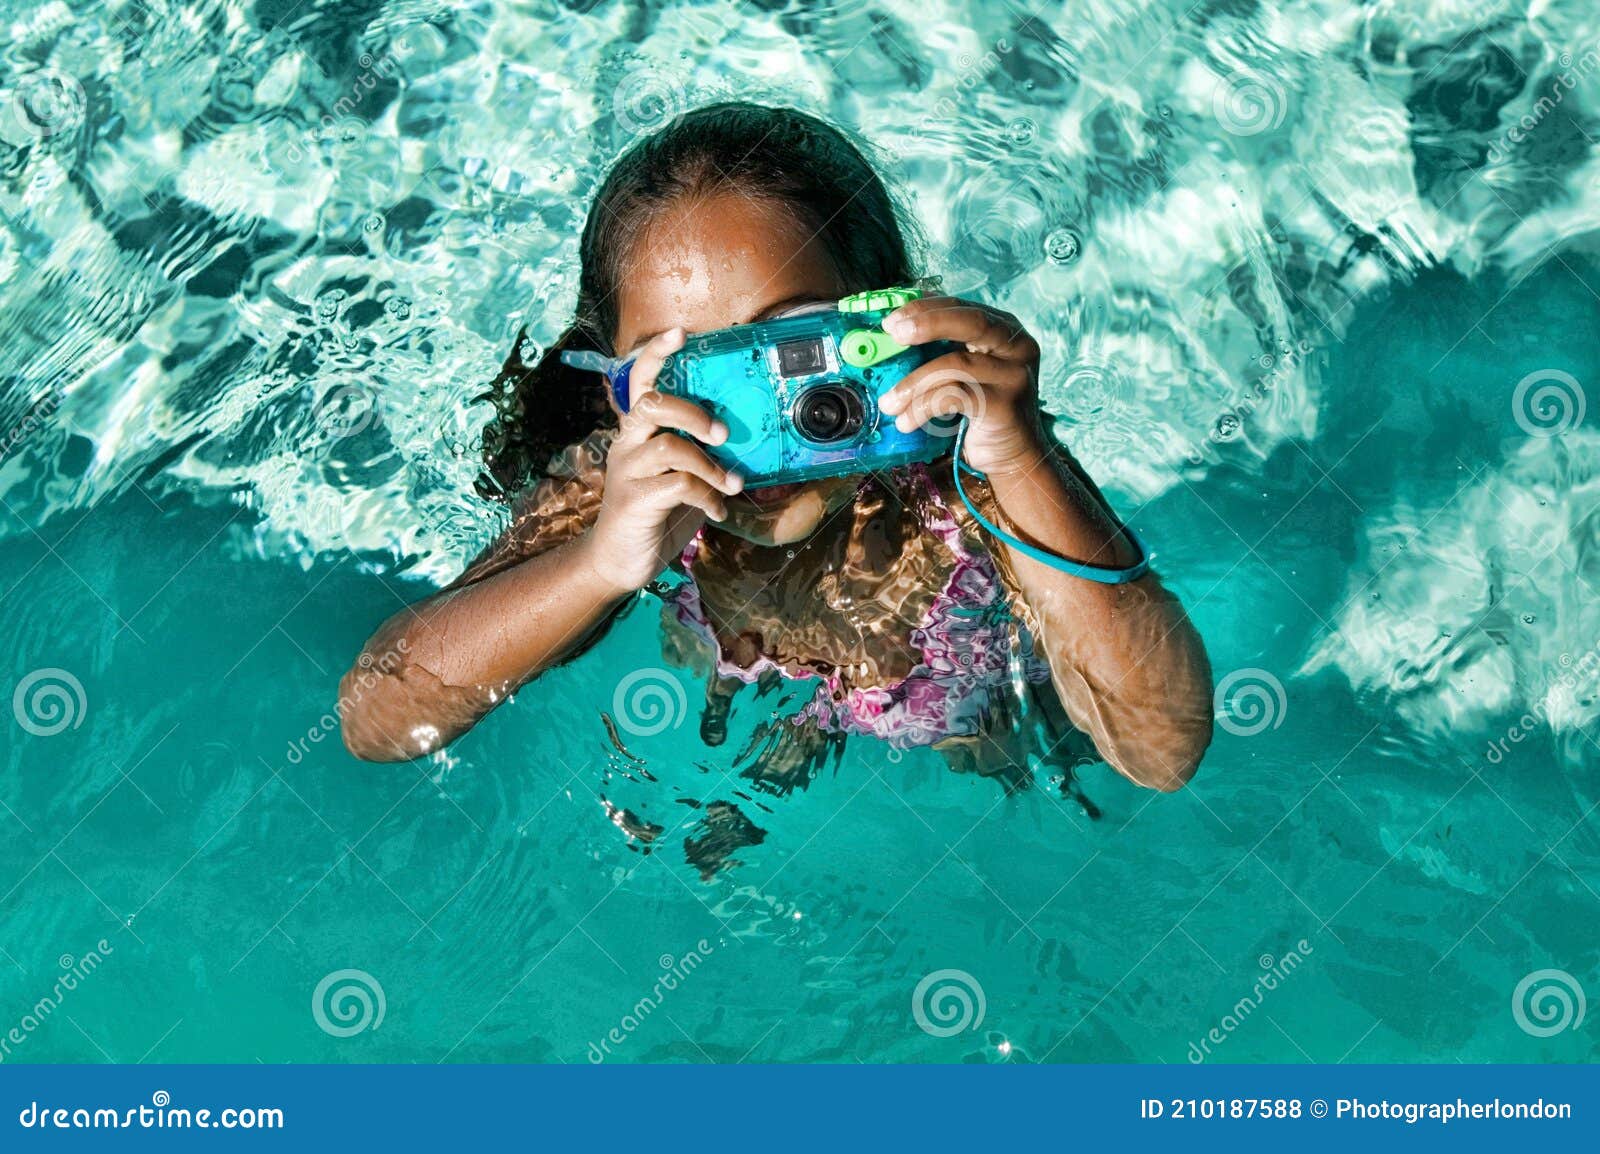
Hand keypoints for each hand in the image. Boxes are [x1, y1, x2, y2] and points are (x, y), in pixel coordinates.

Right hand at [582, 328, 744, 594]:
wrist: (619, 562)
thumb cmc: (655, 514)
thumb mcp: (681, 479)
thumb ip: (702, 458)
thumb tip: (750, 445)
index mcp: (638, 432)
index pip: (641, 381)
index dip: (657, 354)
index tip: (680, 333)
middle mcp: (627, 444)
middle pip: (652, 404)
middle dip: (692, 412)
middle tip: (723, 434)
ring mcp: (627, 472)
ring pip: (668, 447)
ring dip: (709, 465)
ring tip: (731, 484)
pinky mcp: (633, 501)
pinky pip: (676, 485)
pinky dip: (706, 495)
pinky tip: (718, 511)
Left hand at [876, 296, 1049, 477]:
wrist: (1013, 456)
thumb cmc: (979, 411)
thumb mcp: (963, 374)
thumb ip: (940, 352)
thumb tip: (888, 341)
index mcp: (1003, 329)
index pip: (961, 306)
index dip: (924, 308)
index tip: (891, 319)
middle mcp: (1016, 346)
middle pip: (970, 322)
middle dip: (927, 323)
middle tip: (893, 333)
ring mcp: (1013, 375)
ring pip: (956, 364)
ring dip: (914, 382)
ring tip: (888, 403)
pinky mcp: (1004, 405)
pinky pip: (954, 398)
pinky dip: (922, 408)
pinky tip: (906, 422)